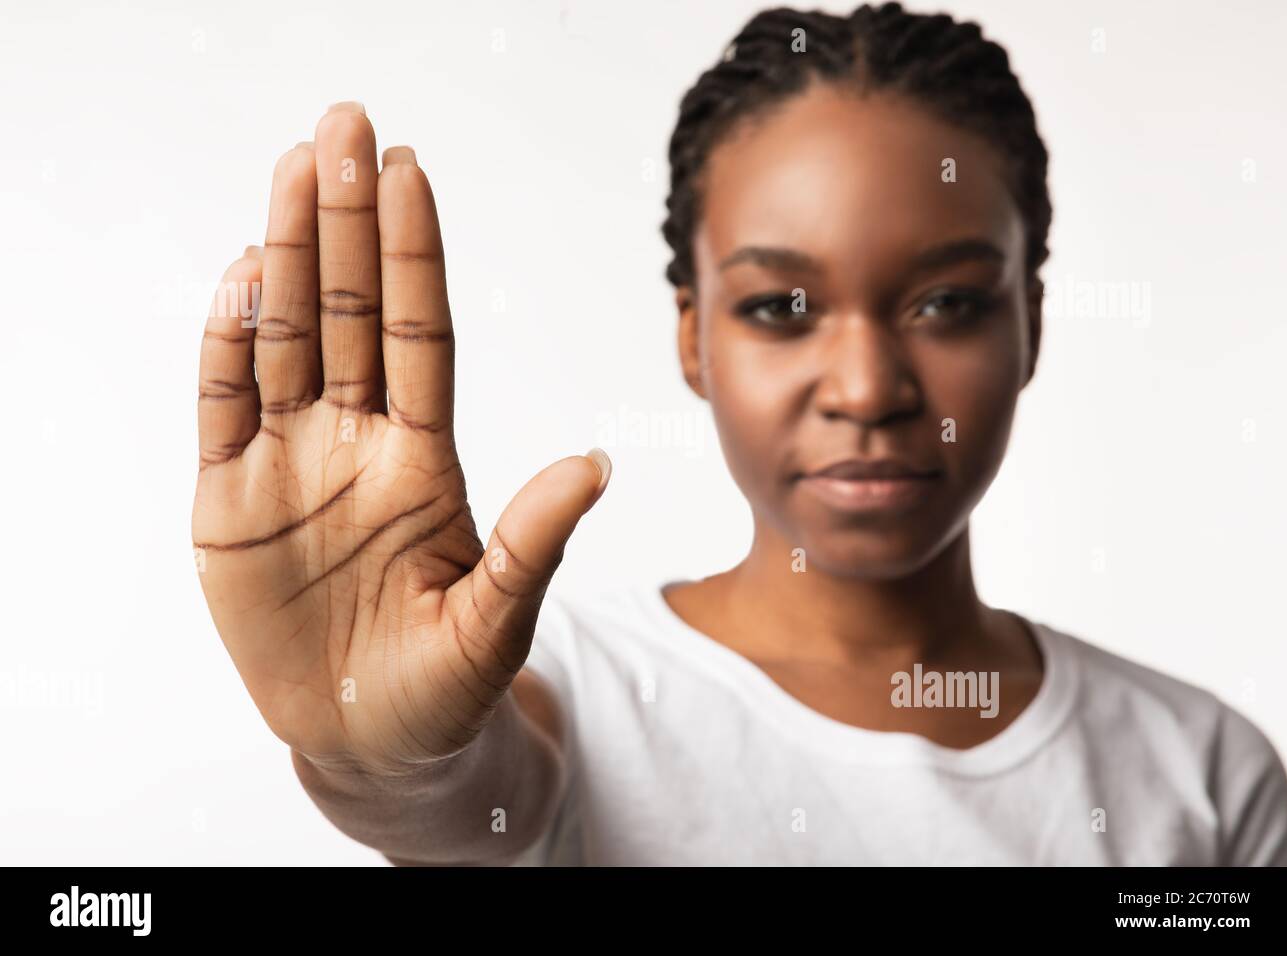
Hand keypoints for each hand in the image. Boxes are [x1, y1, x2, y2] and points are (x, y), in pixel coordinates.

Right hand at [191, 102, 608, 775]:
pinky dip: (226, 346)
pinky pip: (223, 408)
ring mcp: (290, 466)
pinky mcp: (230, 503)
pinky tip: (241, 275)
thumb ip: (531, 543)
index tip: (412, 173)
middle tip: (345, 126)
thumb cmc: (445, 685)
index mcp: (424, 460)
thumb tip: (597, 464)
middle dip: (345, 222)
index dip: (412, 255)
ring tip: (293, 167)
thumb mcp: (497, 621)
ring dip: (283, 254)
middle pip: (348, 313)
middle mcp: (357, 443)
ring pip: (284, 339)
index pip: (417, 334)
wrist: (370, 739)